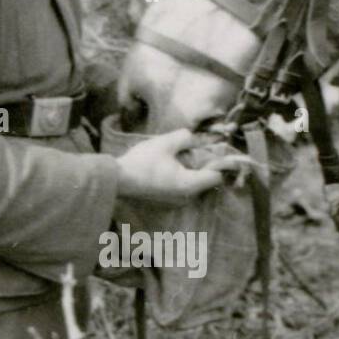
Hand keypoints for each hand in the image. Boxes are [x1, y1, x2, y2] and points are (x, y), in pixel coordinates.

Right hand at [114, 129, 246, 205]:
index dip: (220, 162)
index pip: (217, 176)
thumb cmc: (143, 161)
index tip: (218, 149)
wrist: (118, 180)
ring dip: (195, 170)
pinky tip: (175, 164)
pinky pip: (184, 188)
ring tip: (187, 155)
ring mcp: (176, 201)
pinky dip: (185, 176)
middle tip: (203, 148)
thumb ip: (186, 137)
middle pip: (207, 181)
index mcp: (190, 184)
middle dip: (207, 165)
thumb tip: (196, 137)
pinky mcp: (167, 200)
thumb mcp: (166, 143)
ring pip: (195, 185)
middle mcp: (187, 197)